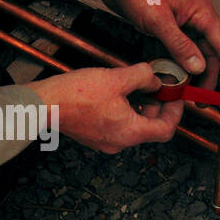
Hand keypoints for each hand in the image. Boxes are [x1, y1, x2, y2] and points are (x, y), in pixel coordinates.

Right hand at [27, 64, 183, 153]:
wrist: (44, 104)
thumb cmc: (75, 95)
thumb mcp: (117, 78)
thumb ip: (143, 77)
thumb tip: (154, 78)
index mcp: (129, 132)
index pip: (166, 129)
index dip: (175, 112)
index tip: (174, 96)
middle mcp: (119, 143)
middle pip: (150, 128)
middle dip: (156, 105)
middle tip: (156, 86)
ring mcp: (105, 142)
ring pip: (133, 126)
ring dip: (139, 107)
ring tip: (133, 86)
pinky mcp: (93, 136)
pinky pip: (117, 125)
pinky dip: (123, 111)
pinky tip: (116, 93)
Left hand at [83, 0, 219, 83]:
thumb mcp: (159, 20)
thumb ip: (180, 45)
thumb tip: (198, 66)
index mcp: (201, 13)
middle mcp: (194, 19)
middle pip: (209, 54)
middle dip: (208, 77)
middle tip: (203, 99)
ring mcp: (180, 24)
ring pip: (191, 55)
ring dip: (188, 74)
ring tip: (185, 92)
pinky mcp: (165, 29)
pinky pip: (174, 52)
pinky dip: (172, 65)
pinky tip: (167, 78)